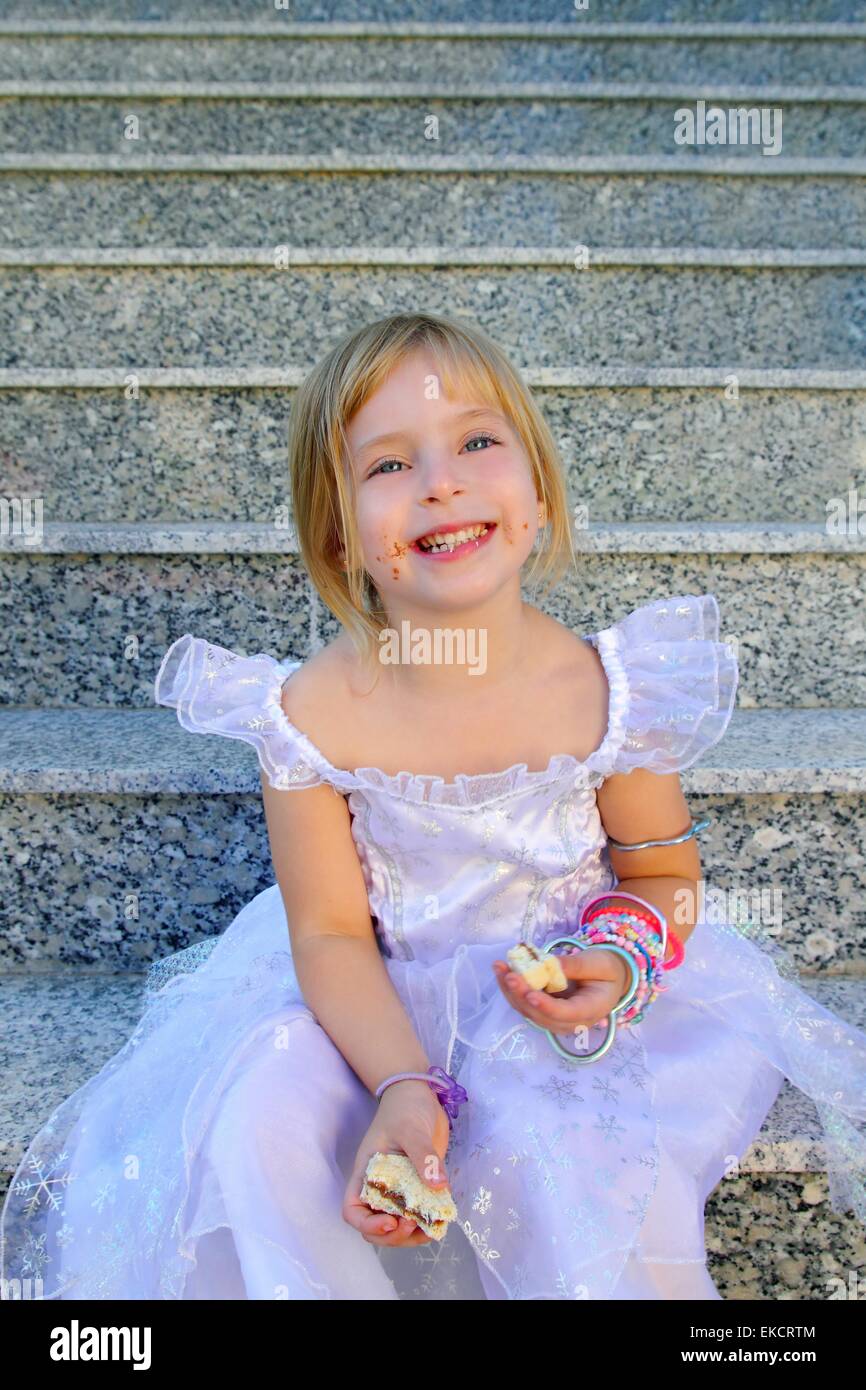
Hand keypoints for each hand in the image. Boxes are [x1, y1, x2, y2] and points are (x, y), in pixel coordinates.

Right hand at [342, 1078, 451, 1248]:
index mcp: (366, 1173)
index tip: (391, 1222)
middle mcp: (380, 1185)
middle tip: (413, 1224)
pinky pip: (420, 1213)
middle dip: (393, 1236)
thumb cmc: (404, 1108)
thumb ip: (423, 1156)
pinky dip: (429, 1222)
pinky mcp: (419, 1186)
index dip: (367, 1224)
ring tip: (432, 1227)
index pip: (353, 1209)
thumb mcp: (410, 1129)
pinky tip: (443, 1219)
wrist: (418, 1094)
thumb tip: (439, 1186)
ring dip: (412, 1235)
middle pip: (376, 1226)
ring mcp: (400, 1188)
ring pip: (398, 1225)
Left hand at [493, 947, 631, 1035]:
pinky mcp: (545, 1011)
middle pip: (541, 1015)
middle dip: (521, 995)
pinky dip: (513, 989)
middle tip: (508, 973)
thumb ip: (575, 965)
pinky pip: (526, 1004)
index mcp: (590, 1011)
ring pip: (529, 1012)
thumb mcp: (597, 963)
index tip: (529, 994)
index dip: (546, 1006)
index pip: (565, 1013)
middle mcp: (572, 1022)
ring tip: (499, 967)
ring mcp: (556, 1019)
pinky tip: (503, 970)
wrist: (609, 980)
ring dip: (511, 991)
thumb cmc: (606, 970)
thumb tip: (549, 964)